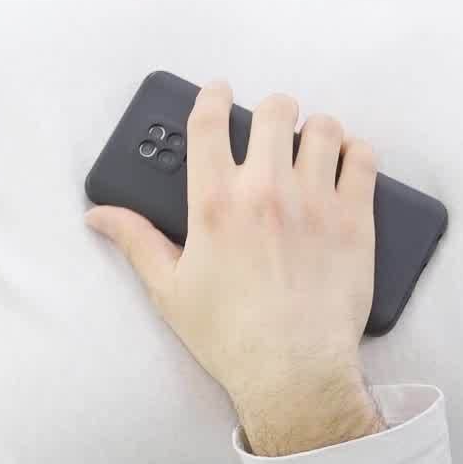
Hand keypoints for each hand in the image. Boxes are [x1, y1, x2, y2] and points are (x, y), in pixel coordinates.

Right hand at [87, 80, 383, 456]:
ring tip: (311, 146)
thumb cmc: (229, 336)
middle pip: (274, 111)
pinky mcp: (356, 218)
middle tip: (272, 129)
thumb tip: (99, 215)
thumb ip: (135, 242)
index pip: (209, 122)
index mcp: (215, 203)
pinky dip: (355, 152)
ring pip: (323, 128)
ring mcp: (315, 201)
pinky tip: (347, 161)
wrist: (293, 372)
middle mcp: (265, 191)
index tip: (218, 91)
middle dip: (271, 111)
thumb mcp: (169, 290)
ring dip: (316, 130)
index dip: (212, 95)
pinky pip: (363, 158)